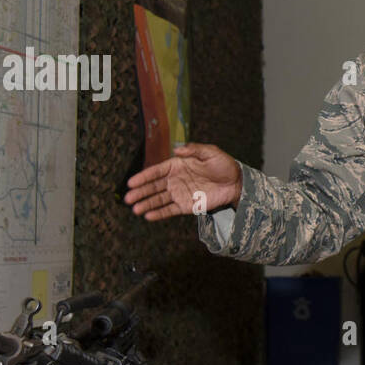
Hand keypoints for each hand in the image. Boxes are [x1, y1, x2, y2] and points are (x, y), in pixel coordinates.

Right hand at [124, 142, 242, 219]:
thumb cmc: (224, 165)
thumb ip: (194, 149)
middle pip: (154, 187)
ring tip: (135, 209)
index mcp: (178, 165)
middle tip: (128, 198)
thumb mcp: (211, 152)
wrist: (236, 183)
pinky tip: (148, 216)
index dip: (144, 177)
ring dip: (147, 204)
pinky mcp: (186, 206)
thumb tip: (177, 148)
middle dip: (140, 192)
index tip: (131, 182)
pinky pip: (170, 210)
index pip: (157, 171)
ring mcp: (180, 194)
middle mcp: (175, 180)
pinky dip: (160, 213)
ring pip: (159, 200)